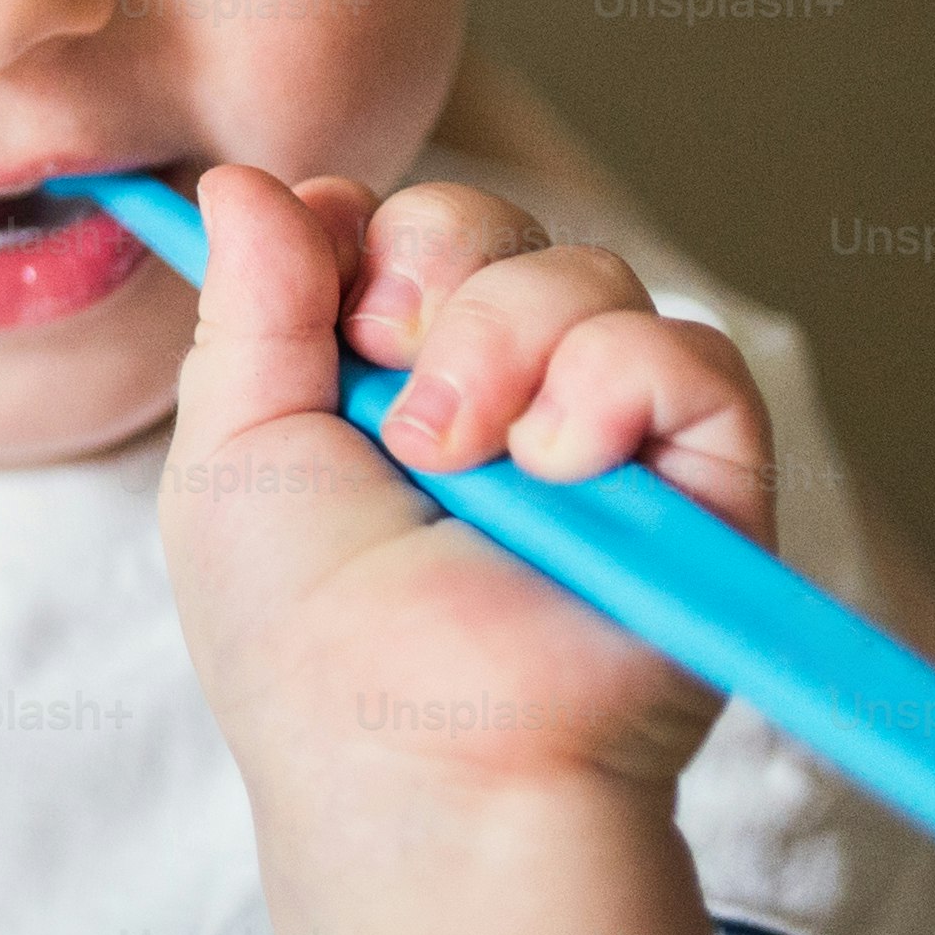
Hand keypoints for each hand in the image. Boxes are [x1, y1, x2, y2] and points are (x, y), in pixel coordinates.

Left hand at [157, 169, 777, 823]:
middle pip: (483, 221)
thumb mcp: (232, 453)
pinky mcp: (702, 482)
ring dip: (504, 343)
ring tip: (465, 462)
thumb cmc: (307, 637)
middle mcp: (496, 395)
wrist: (414, 754)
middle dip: (425, 268)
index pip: (387, 226)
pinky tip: (559, 467)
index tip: (328, 297)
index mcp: (379, 383)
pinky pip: (690, 352)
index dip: (354, 230)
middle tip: (390, 376)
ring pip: (585, 269)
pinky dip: (614, 385)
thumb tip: (242, 180)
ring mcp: (602, 434)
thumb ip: (245, 304)